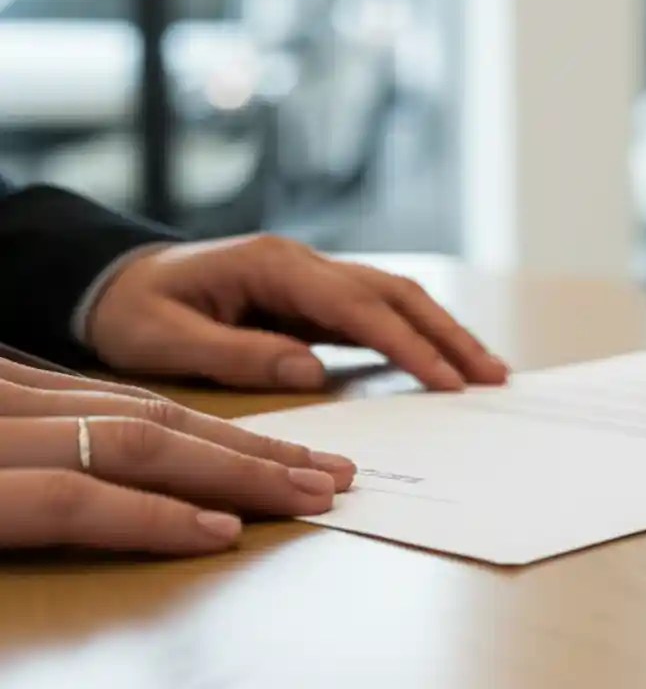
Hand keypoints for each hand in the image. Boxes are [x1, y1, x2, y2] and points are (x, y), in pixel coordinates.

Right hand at [0, 358, 354, 554]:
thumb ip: (40, 444)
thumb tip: (108, 465)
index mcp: (17, 397)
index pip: (140, 408)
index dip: (226, 436)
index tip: (295, 458)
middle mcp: (16, 406)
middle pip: (159, 420)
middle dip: (255, 451)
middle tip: (333, 474)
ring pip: (138, 445)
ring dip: (235, 471)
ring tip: (309, 495)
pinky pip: (72, 500)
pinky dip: (152, 515)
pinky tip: (220, 528)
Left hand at [87, 235, 508, 390]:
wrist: (111, 282)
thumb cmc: (133, 310)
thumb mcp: (165, 339)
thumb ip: (237, 353)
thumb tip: (313, 370)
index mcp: (273, 265)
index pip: (358, 305)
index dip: (408, 343)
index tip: (446, 380)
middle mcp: (304, 263)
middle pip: (396, 292)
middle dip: (448, 334)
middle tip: (493, 375)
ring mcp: (312, 279)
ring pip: (396, 298)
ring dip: (443, 332)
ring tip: (486, 370)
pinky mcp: (312, 299)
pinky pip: (377, 314)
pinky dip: (416, 336)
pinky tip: (441, 362)